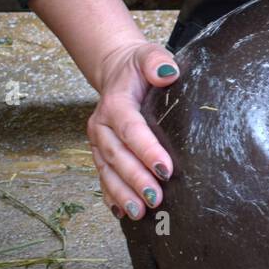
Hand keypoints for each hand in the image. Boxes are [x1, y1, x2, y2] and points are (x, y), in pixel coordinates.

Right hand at [87, 40, 178, 218]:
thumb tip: (168, 72)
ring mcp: (100, 142)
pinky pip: (104, 177)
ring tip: (139, 212)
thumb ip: (157, 62)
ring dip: (122, 193)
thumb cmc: (139, 67)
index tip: (166, 169)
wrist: (119, 71)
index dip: (147, 150)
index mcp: (115, 103)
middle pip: (118, 156)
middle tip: (156, 197)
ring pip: (108, 171)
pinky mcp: (102, 153)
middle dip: (135, 179)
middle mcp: (102, 125)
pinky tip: (123, 213)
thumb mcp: (149, 56)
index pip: (131, 129)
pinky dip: (112, 196)